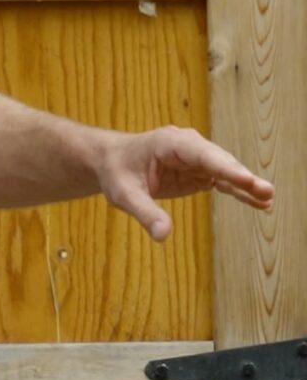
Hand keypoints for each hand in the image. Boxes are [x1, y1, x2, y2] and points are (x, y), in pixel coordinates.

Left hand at [96, 126, 272, 240]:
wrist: (111, 162)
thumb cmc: (116, 172)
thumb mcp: (123, 194)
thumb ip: (144, 212)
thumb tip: (162, 235)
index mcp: (170, 143)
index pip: (202, 155)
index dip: (224, 167)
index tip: (245, 179)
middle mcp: (188, 146)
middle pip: (219, 162)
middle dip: (242, 177)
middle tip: (265, 192)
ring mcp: (197, 159)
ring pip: (226, 172)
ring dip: (246, 186)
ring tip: (267, 199)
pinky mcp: (199, 172)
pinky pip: (222, 181)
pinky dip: (238, 192)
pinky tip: (259, 203)